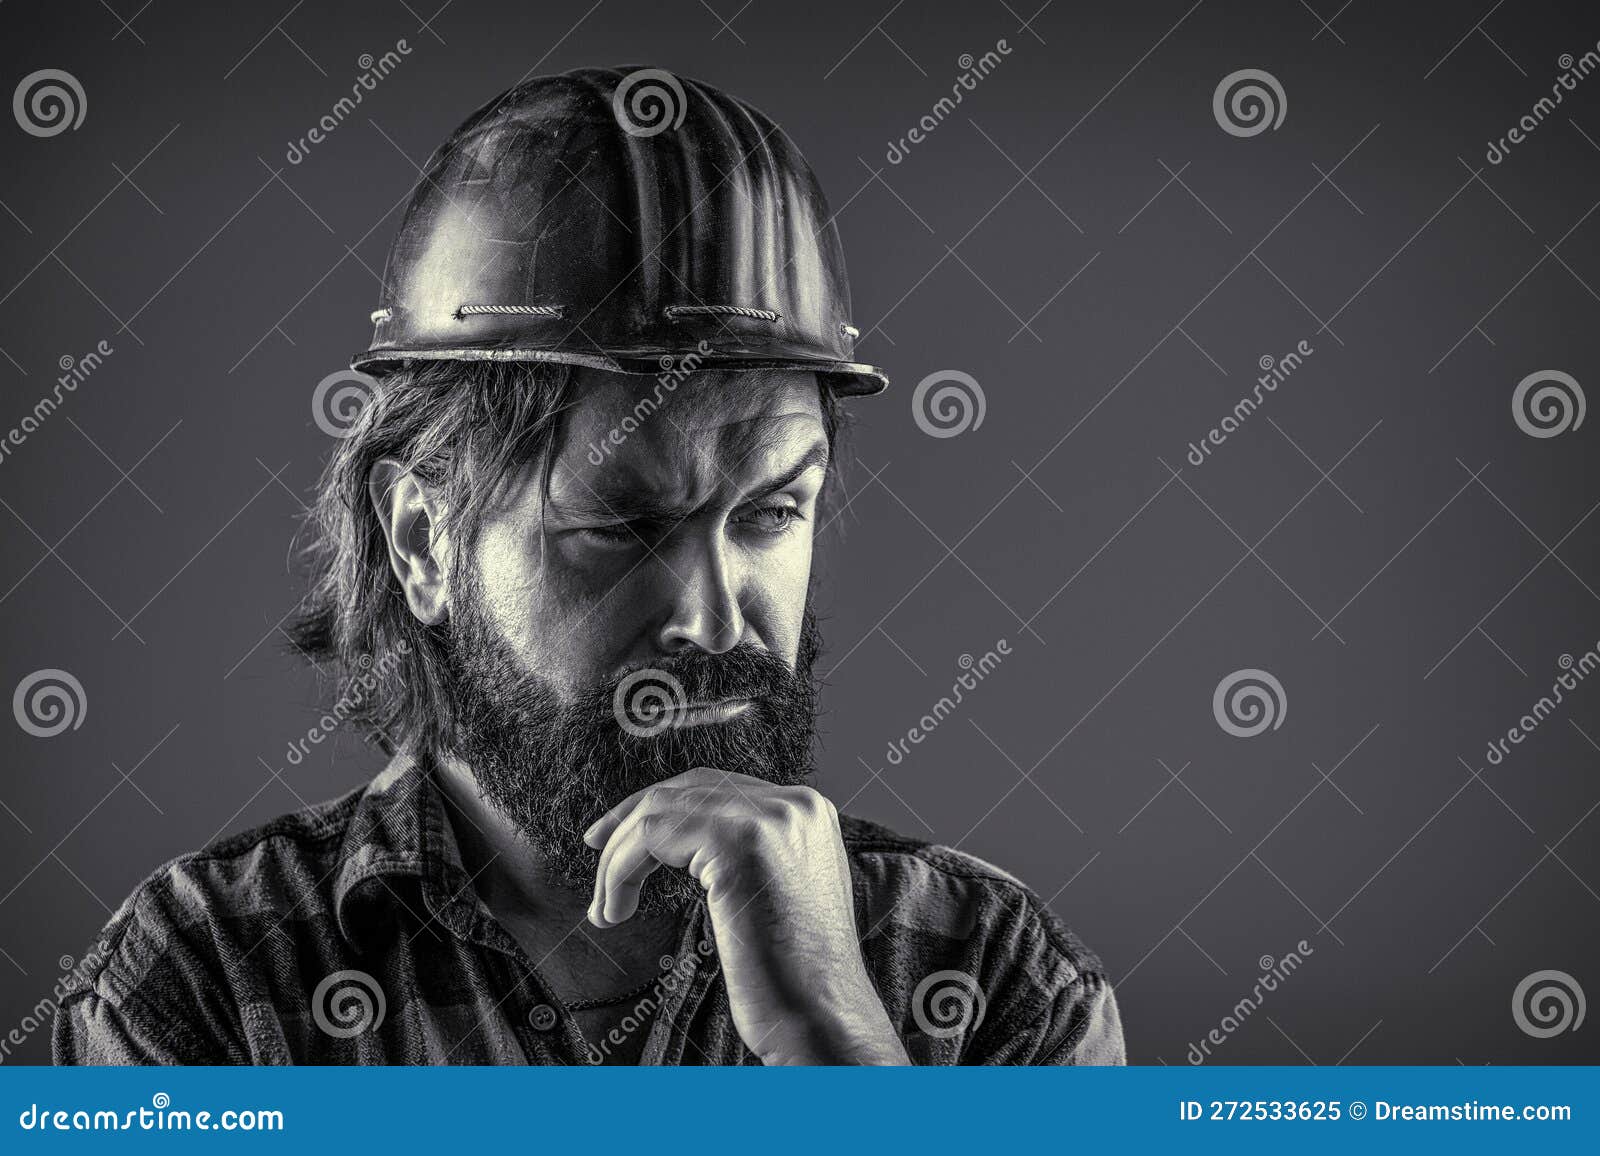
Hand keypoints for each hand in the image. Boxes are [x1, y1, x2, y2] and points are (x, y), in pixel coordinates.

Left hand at [583, 767, 908, 1064]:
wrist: (822, 1018)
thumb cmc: (795, 976)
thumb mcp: (777, 891)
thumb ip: (747, 853)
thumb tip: (684, 839)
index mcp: (807, 811)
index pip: (716, 787)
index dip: (660, 807)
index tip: (618, 838)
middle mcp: (793, 804)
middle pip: (687, 789)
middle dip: (631, 821)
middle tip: (596, 852)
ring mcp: (768, 819)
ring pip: (661, 810)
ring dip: (619, 859)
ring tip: (606, 907)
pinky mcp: (737, 843)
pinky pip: (650, 836)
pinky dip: (620, 871)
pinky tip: (615, 910)